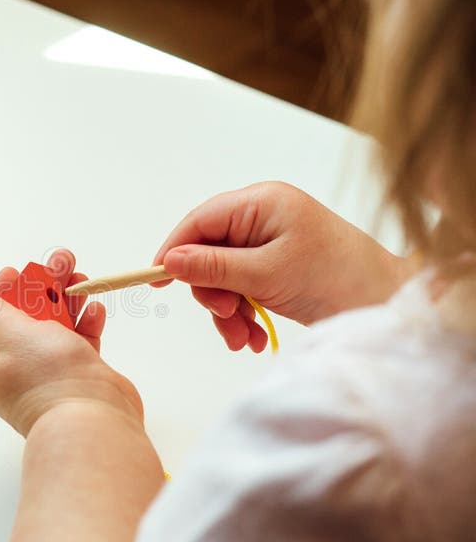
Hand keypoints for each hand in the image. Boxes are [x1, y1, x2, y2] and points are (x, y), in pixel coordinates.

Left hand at [0, 249, 141, 435]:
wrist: (95, 422)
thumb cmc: (50, 380)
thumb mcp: (13, 335)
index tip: (15, 273)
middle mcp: (18, 369)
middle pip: (24, 318)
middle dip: (42, 287)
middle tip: (60, 262)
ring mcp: (50, 372)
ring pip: (55, 326)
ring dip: (67, 299)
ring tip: (81, 277)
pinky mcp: (80, 375)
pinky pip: (80, 341)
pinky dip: (86, 323)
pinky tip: (93, 309)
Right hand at [152, 181, 412, 351]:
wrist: (387, 305)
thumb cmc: (336, 279)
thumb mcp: (266, 274)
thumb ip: (213, 267)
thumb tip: (169, 261)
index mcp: (262, 203)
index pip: (200, 221)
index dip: (174, 250)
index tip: (155, 280)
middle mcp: (264, 217)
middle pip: (209, 252)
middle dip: (212, 292)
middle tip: (225, 318)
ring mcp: (271, 241)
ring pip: (223, 275)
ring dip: (227, 311)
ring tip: (243, 338)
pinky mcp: (278, 265)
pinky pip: (243, 287)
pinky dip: (243, 313)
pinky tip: (255, 335)